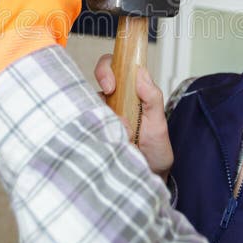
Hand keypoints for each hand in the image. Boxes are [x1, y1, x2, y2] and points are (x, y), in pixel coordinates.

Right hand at [95, 54, 173, 181]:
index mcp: (130, 92)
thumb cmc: (155, 150)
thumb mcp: (158, 123)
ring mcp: (101, 115)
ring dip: (100, 114)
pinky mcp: (92, 130)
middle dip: (100, 82)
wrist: (148, 176)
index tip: (111, 85)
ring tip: (119, 132)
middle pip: (96, 78)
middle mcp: (112, 100)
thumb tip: (141, 73)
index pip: (114, 66)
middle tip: (108, 95)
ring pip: (88, 102)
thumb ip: (152, 97)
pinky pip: (83, 123)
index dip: (107, 68)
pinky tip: (103, 139)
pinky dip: (92, 129)